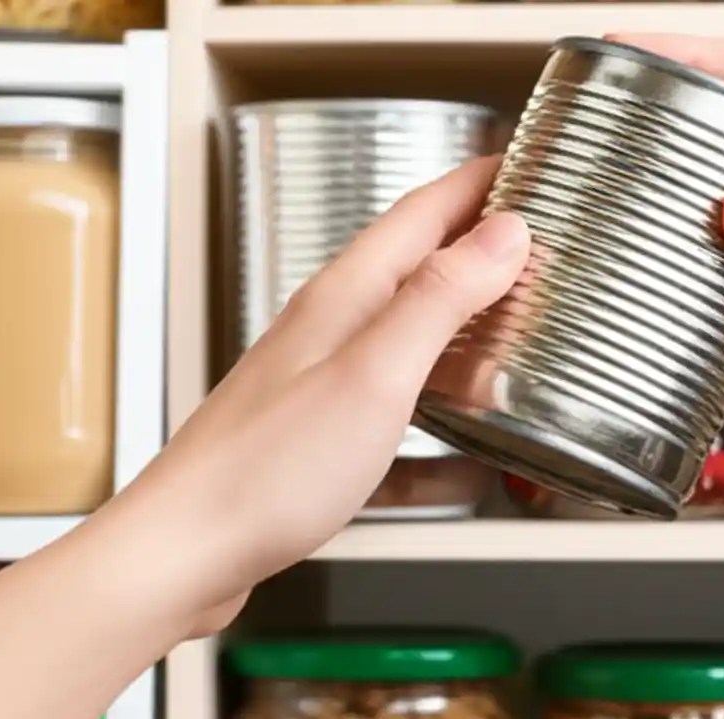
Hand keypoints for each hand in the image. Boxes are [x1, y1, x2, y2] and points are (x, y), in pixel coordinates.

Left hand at [0, 156, 529, 718]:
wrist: (186, 551)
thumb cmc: (267, 469)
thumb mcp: (375, 374)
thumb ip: (440, 300)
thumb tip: (503, 233)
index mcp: (345, 297)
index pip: (422, 212)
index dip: (476, 183)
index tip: (525, 161)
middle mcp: (331, 327)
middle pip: (415, 264)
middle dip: (476, 243)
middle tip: (537, 241)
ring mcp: (323, 379)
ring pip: (406, 330)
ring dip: (461, 318)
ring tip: (511, 322)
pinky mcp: (320, 432)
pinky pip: (394, 401)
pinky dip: (436, 406)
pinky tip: (461, 440)